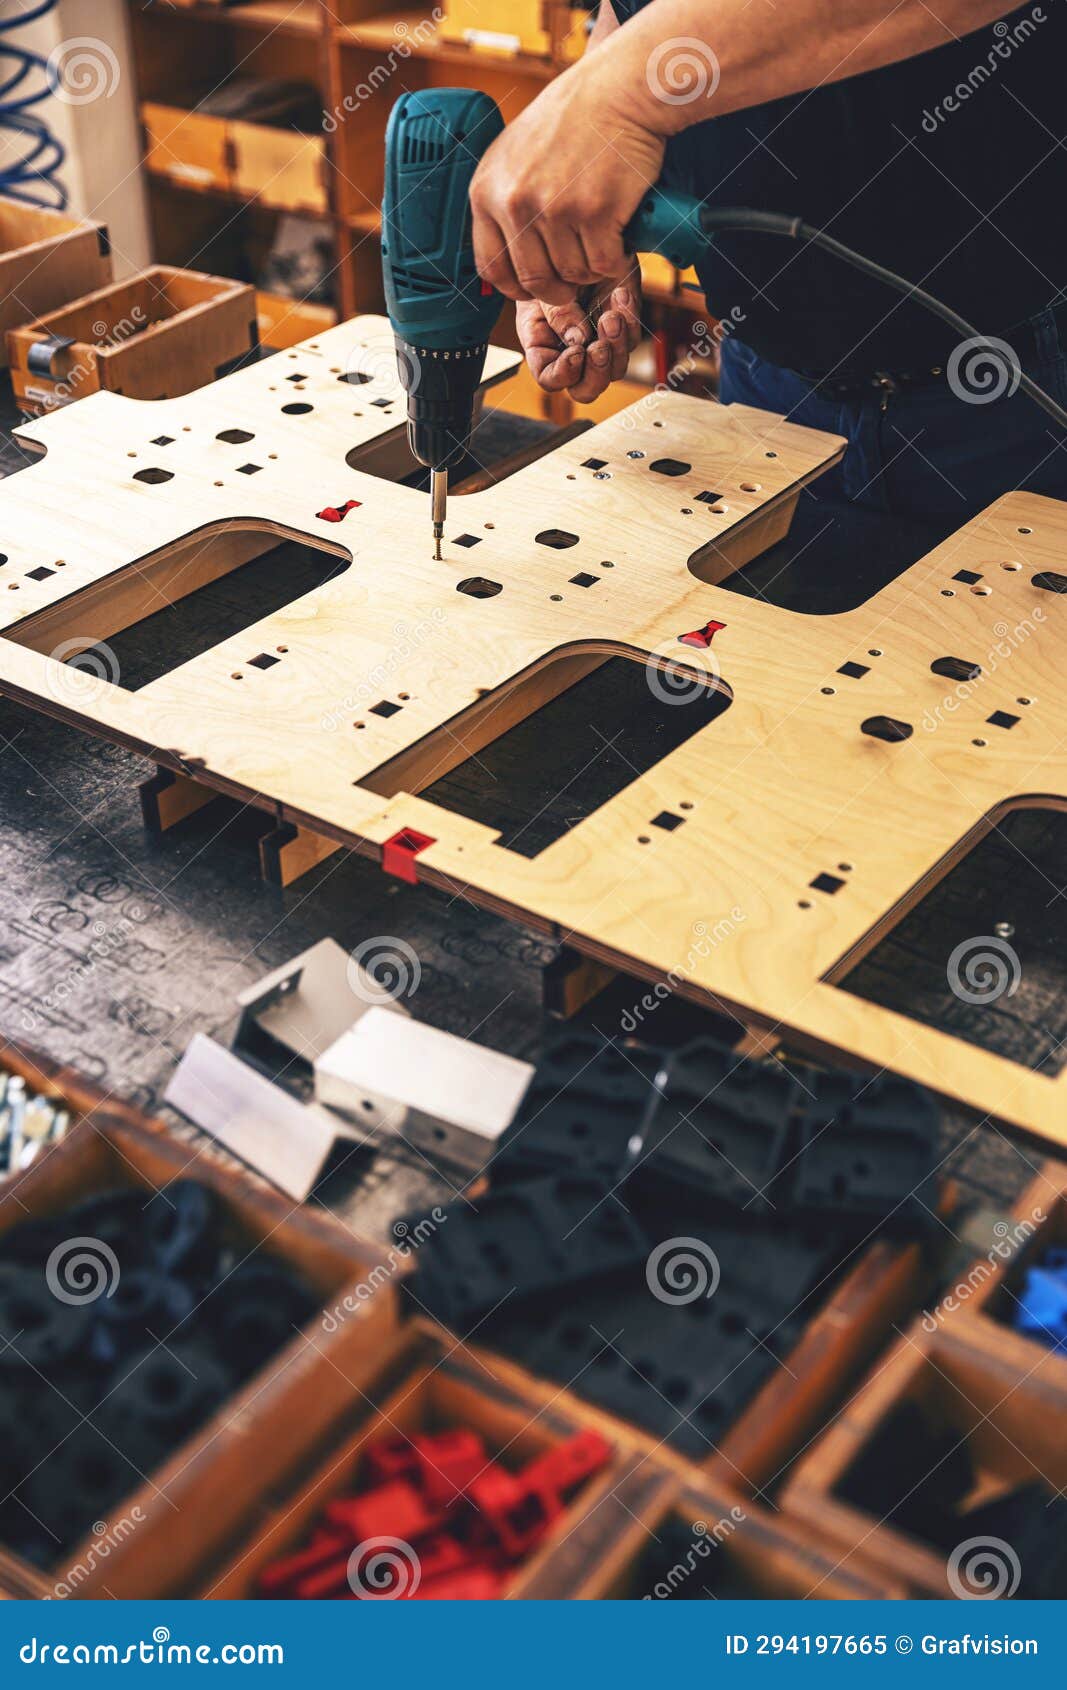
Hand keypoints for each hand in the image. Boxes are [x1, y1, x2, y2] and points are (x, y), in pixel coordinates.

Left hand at [470, 60, 664, 305]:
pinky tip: (618, 238)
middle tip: (575, 279)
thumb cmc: (573, 118)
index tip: (535, 286)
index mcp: (488, 190)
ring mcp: (554, 209)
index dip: (517, 287)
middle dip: (559, 288)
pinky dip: (616, 259)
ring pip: (572, 274)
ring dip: (591, 267)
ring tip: (600, 241)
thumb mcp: (514, 153)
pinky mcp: (594, 213)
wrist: (619, 89)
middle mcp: (515, 202)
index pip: (491, 266)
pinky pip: (604, 264)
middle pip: (534, 280)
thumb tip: (502, 253)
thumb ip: (502, 199)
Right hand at [516, 269, 641, 402]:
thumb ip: (557, 315)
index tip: (575, 353)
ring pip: (616, 369)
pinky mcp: (624, 325)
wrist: (575, 238)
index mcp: (545, 348)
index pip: (552, 380)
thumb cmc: (548, 264)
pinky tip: (620, 295)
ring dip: (616, 345)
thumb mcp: (543, 288)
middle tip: (600, 347)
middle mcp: (574, 352)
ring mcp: (601, 342)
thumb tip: (577, 341)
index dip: (564, 374)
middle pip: (587, 388)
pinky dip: (630, 319)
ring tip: (611, 315)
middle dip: (596, 373)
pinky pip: (633, 337)